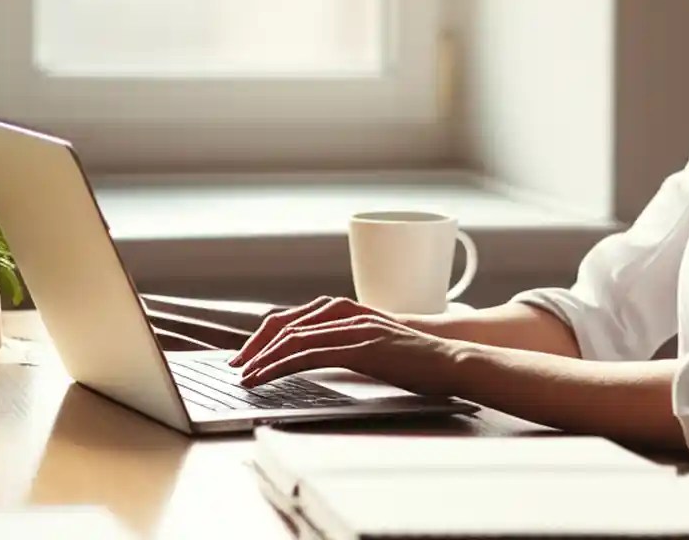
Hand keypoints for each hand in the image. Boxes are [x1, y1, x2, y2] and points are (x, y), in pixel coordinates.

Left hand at [229, 296, 462, 394]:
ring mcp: (355, 328)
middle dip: (255, 345)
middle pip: (287, 322)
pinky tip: (267, 377)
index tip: (247, 355)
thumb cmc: (416, 361)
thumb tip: (317, 362)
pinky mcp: (361, 347)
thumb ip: (347, 347)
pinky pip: (311, 353)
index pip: (294, 318)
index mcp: (349, 312)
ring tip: (245, 376)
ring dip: (263, 357)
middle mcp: (348, 314)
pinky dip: (282, 365)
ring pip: (294, 337)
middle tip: (236, 366)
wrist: (452, 361)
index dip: (265, 336)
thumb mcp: (374, 348)